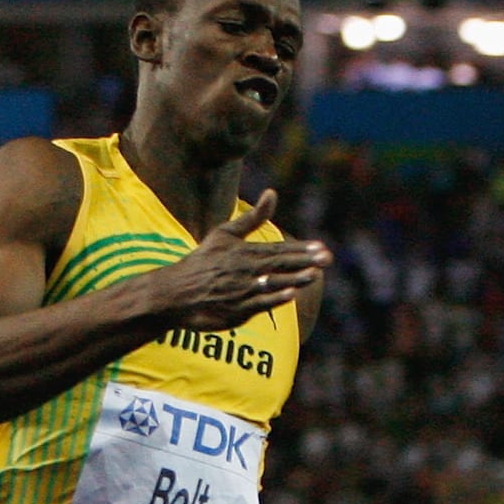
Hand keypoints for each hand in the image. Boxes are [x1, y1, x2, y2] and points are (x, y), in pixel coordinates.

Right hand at [141, 190, 330, 334]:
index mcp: (245, 251)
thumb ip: (253, 218)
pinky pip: (257, 303)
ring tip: (314, 275)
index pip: (278, 249)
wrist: (176, 292)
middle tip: (327, 258)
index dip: (300, 249)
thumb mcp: (225, 234)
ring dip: (293, 278)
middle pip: (279, 263)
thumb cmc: (203, 262)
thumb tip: (272, 193)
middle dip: (304, 261)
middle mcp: (245, 269)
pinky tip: (289, 294)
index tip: (321, 247)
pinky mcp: (236, 310)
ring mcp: (241, 290)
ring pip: (271, 283)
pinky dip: (273, 298)